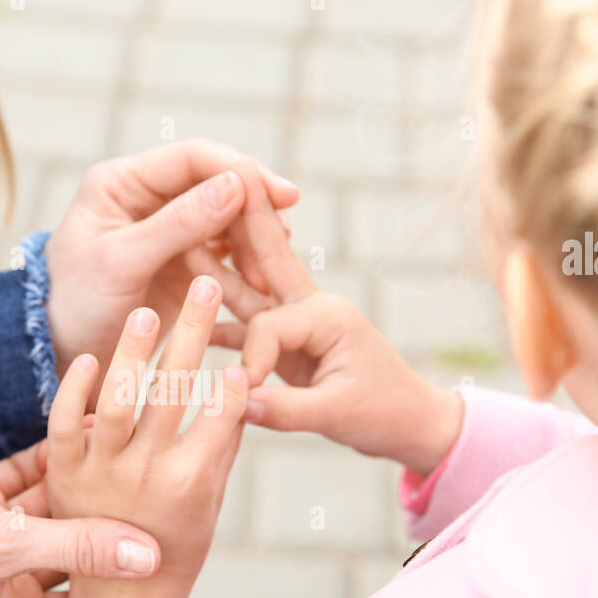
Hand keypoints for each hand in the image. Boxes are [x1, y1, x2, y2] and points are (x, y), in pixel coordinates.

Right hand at [0, 440, 162, 597]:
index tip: (163, 559)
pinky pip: (23, 477)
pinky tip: (89, 422)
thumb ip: (80, 547)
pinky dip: (51, 454)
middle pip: (70, 553)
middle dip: (107, 518)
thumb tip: (150, 558)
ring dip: (85, 477)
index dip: (118, 586)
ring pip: (50, 509)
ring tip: (132, 445)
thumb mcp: (7, 546)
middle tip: (157, 491)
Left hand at [45, 140, 298, 381]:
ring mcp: (167, 228)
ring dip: (254, 235)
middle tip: (286, 231)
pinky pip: (224, 249)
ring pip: (226, 216)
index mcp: (122, 183)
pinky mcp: (182, 260)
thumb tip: (235, 186)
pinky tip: (266, 277)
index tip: (279, 195)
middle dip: (254, 204)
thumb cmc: (76, 305)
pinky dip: (247, 260)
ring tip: (277, 262)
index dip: (239, 170)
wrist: (60, 353)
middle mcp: (147, 197)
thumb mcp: (121, 263)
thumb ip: (177, 224)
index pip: (192, 158)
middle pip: (216, 182)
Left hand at [45, 274, 249, 597]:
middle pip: (172, 392)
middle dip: (191, 333)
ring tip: (147, 311)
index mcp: (190, 482)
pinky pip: (65, 424)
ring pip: (117, 401)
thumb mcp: (212, 503)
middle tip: (204, 285)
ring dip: (133, 352)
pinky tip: (89, 359)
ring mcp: (99, 472)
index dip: (231, 380)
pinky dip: (74, 390)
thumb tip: (239, 392)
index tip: (243, 346)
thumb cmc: (177, 548)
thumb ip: (221, 448)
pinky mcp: (63, 473)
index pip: (218, 418)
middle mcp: (145, 473)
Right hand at [208, 167, 462, 475]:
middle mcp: (311, 309)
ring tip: (187, 237)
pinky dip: (220, 326)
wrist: (410, 423)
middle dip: (244, 221)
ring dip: (218, 266)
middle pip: (267, 261)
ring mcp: (299, 324)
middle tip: (226, 173)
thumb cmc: (384, 413)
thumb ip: (284, 409)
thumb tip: (237, 402)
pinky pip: (247, 329)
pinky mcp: (288, 345)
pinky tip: (191, 321)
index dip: (251, 358)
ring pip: (250, 289)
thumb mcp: (337, 414)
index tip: (247, 393)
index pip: (268, 323)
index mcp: (326, 316)